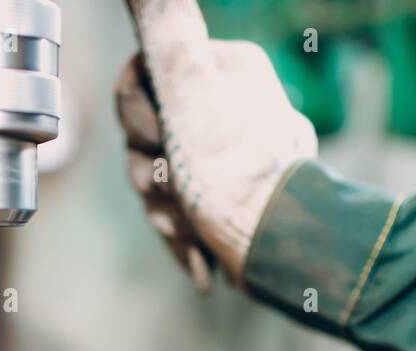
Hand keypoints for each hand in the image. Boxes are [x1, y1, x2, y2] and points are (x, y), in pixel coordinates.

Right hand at [118, 0, 317, 289]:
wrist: (278, 250)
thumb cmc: (233, 171)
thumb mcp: (190, 84)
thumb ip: (163, 27)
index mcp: (224, 71)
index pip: (141, 79)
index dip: (137, 116)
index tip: (157, 136)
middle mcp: (226, 110)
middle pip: (143, 135)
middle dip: (151, 173)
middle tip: (173, 185)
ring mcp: (222, 160)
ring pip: (154, 180)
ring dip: (164, 211)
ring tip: (191, 226)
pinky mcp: (220, 205)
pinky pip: (176, 216)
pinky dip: (182, 239)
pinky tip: (201, 258)